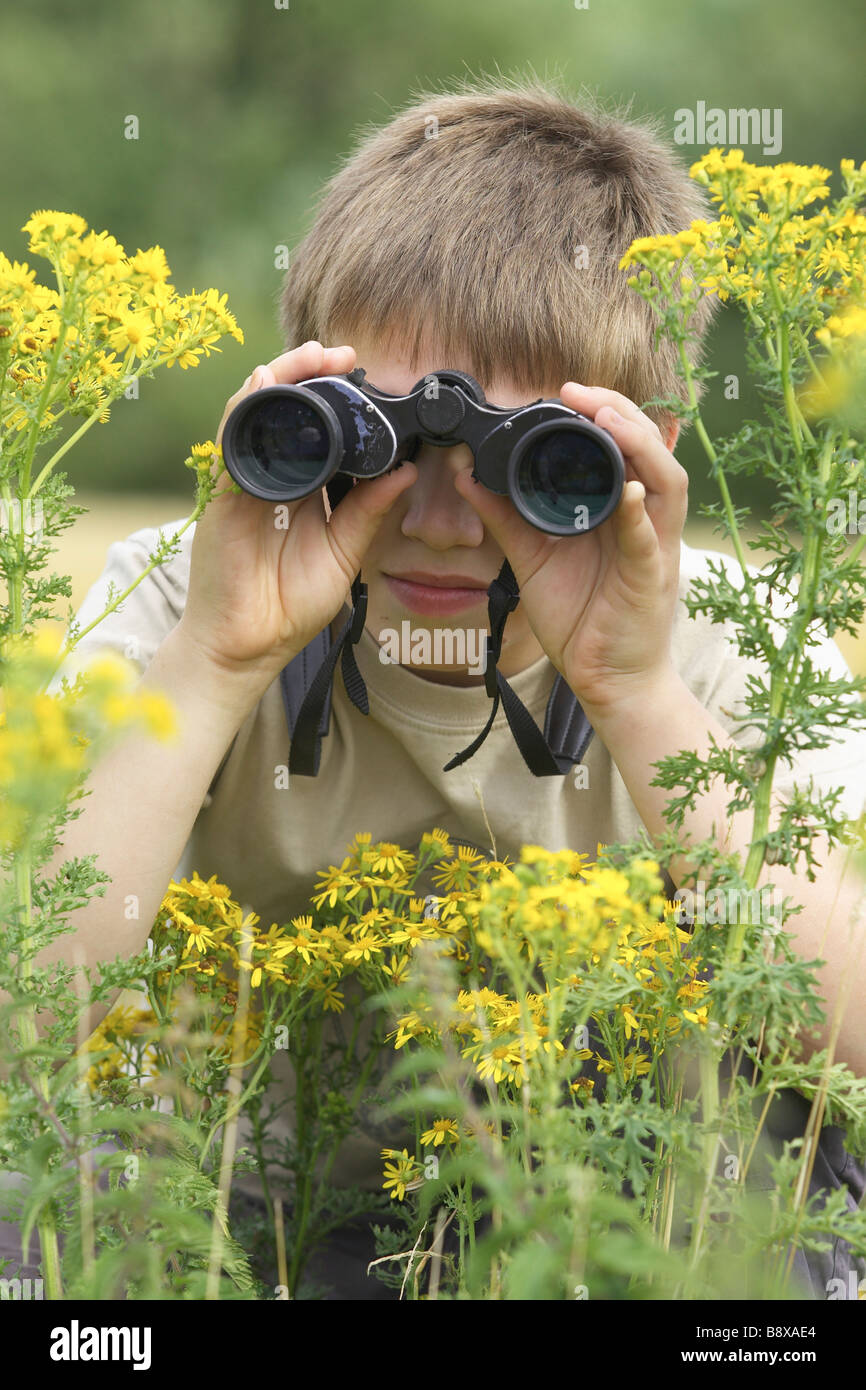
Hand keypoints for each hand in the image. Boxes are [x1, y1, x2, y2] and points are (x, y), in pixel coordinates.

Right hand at [179, 341, 416, 679]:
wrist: (247, 646)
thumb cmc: (289, 606)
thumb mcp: (343, 553)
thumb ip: (370, 512)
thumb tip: (408, 472)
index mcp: (303, 489)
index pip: (318, 429)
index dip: (338, 398)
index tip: (366, 374)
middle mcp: (272, 477)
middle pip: (285, 409)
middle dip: (310, 373)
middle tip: (342, 353)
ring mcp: (243, 483)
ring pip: (256, 412)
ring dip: (281, 377)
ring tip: (310, 355)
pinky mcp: (220, 496)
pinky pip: (230, 442)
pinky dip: (246, 409)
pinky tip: (263, 383)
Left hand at [453, 383, 686, 714]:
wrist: (605, 679)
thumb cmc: (580, 618)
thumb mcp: (532, 557)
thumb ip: (504, 515)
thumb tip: (467, 475)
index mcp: (620, 508)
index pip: (623, 445)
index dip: (603, 411)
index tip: (565, 392)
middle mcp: (645, 520)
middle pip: (651, 449)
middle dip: (620, 413)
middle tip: (580, 394)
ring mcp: (654, 547)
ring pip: (666, 481)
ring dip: (640, 446)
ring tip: (609, 420)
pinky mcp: (651, 579)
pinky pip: (649, 540)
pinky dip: (640, 514)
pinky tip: (629, 493)